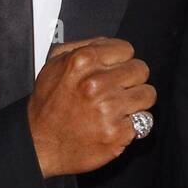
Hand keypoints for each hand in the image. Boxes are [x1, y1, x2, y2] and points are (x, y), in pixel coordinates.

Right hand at [27, 36, 155, 177]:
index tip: (114, 71)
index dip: (120, 61)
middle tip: (116, 90)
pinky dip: (133, 124)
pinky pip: (144, 120)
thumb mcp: (54, 65)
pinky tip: (114, 123)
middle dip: (130, 80)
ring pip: (147, 94)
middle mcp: (96, 83)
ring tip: (118, 107)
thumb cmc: (47, 107)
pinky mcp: (117, 133)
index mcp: (82, 61)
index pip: (126, 50)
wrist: (40, 144)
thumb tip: (107, 44)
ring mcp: (109, 109)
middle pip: (140, 70)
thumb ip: (82, 46)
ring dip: (135, 101)